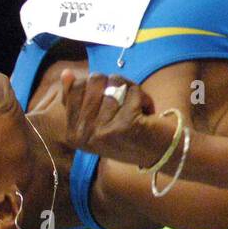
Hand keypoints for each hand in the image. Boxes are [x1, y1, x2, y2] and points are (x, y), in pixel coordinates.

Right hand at [59, 69, 175, 166]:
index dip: (99, 84)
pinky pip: (132, 91)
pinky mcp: (124, 126)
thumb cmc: (130, 133)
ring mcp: (103, 132)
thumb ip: (80, 99)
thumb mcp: (99, 119)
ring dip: (132, 91)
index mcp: (73, 133)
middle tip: (127, 102)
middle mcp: (84, 135)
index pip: (77, 87)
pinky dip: (144, 97)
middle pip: (94, 80)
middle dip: (116, 84)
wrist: (161, 155)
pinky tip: (148, 113)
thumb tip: (66, 73)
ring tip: (138, 109)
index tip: (111, 101)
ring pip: (115, 83)